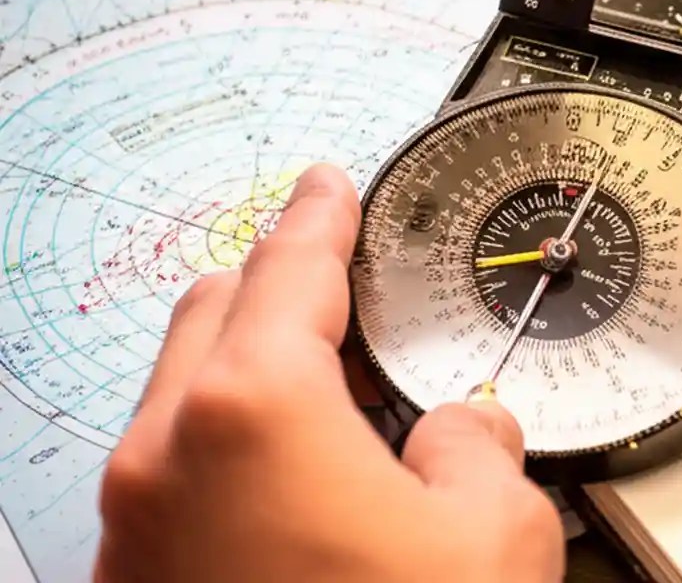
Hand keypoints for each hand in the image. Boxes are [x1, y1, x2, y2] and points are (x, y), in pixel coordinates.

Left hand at [94, 164, 563, 582]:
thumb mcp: (496, 536)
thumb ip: (480, 447)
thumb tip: (463, 433)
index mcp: (254, 416)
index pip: (287, 271)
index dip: (319, 218)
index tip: (326, 188)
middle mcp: (166, 461)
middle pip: (212, 317)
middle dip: (276, 289)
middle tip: (341, 297)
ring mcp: (137, 526)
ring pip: (183, 402)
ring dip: (253, 381)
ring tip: (335, 414)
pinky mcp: (134, 581)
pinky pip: (172, 479)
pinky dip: (229, 457)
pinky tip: (301, 499)